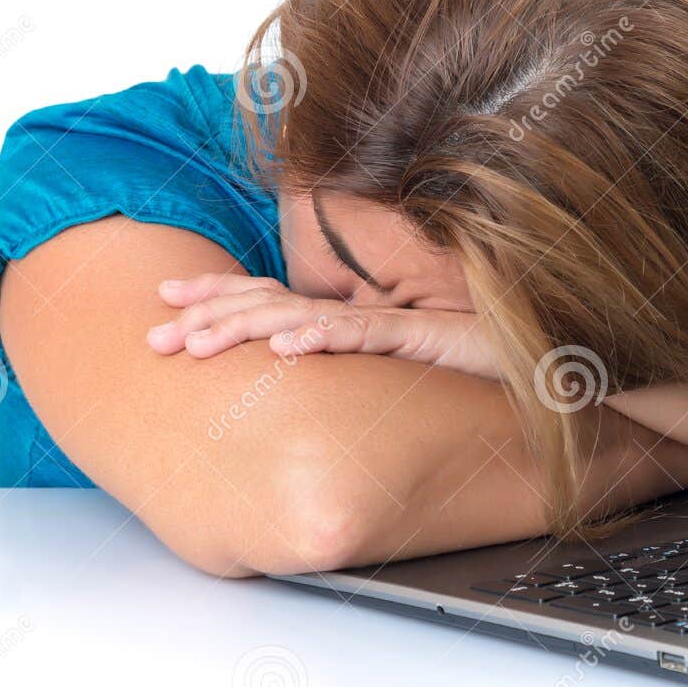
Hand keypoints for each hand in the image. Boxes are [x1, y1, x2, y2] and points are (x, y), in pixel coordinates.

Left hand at [146, 273, 499, 379]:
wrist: (534, 366)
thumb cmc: (466, 373)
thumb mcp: (390, 377)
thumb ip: (348, 378)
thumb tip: (297, 391)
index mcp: (349, 320)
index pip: (270, 300)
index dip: (216, 295)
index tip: (165, 300)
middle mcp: (359, 313)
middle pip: (269, 304)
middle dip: (205, 314)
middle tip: (152, 335)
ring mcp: (385, 323)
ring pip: (301, 318)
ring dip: (244, 329)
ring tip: (197, 344)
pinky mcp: (418, 337)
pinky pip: (363, 336)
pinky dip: (322, 339)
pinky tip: (286, 350)